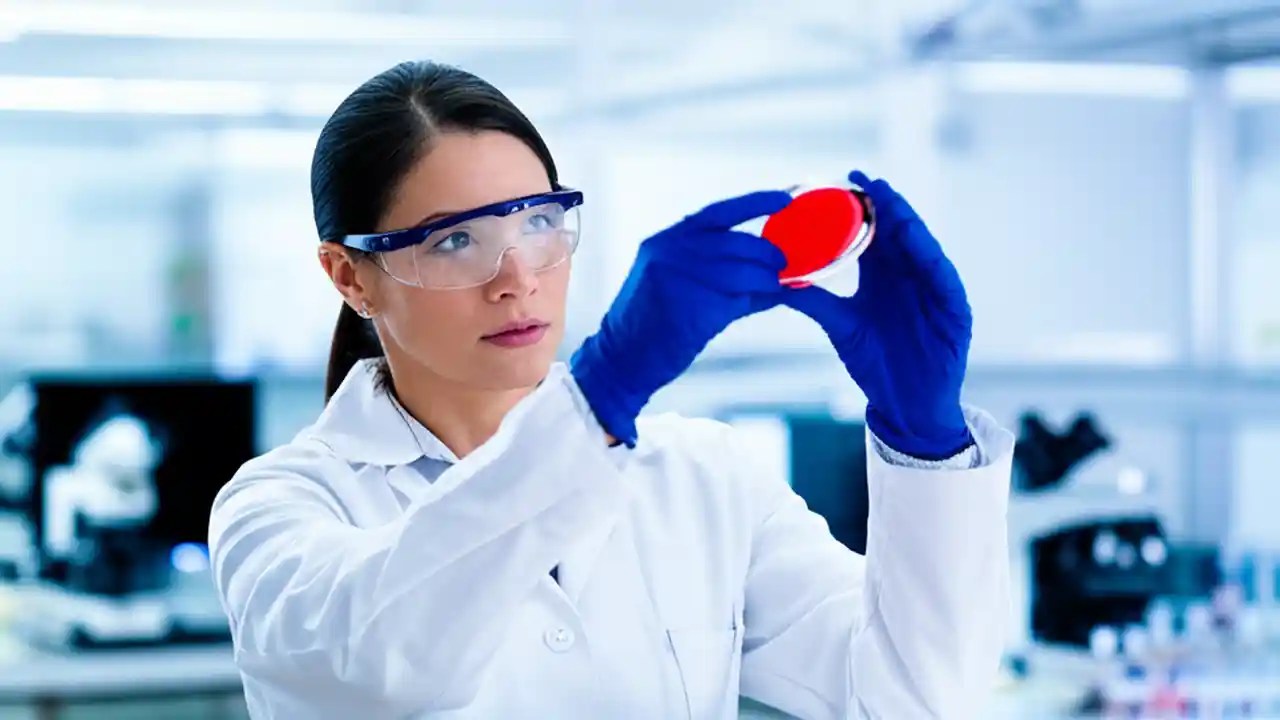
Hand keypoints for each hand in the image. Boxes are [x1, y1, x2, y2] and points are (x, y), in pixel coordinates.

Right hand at [572, 190, 791, 445]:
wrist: (623, 359)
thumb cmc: (649, 324)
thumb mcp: (673, 281)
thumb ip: (714, 266)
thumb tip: (764, 265)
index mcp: (667, 241)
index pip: (719, 213)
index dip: (755, 203)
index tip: (784, 199)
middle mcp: (672, 253)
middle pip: (738, 242)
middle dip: (768, 254)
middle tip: (782, 264)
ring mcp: (681, 278)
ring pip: (744, 271)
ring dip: (766, 281)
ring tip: (773, 287)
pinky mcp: (694, 307)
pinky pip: (740, 299)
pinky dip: (757, 300)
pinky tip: (762, 301)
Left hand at [782, 171, 973, 459]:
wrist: (903, 404)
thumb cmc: (875, 363)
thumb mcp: (840, 326)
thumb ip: (814, 300)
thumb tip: (778, 281)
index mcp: (884, 276)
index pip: (876, 231)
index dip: (864, 205)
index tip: (845, 180)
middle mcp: (910, 276)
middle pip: (900, 230)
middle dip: (885, 203)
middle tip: (865, 179)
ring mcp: (934, 290)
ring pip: (922, 247)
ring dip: (907, 222)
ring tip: (890, 200)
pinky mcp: (954, 310)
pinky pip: (943, 277)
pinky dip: (930, 257)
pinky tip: (916, 241)